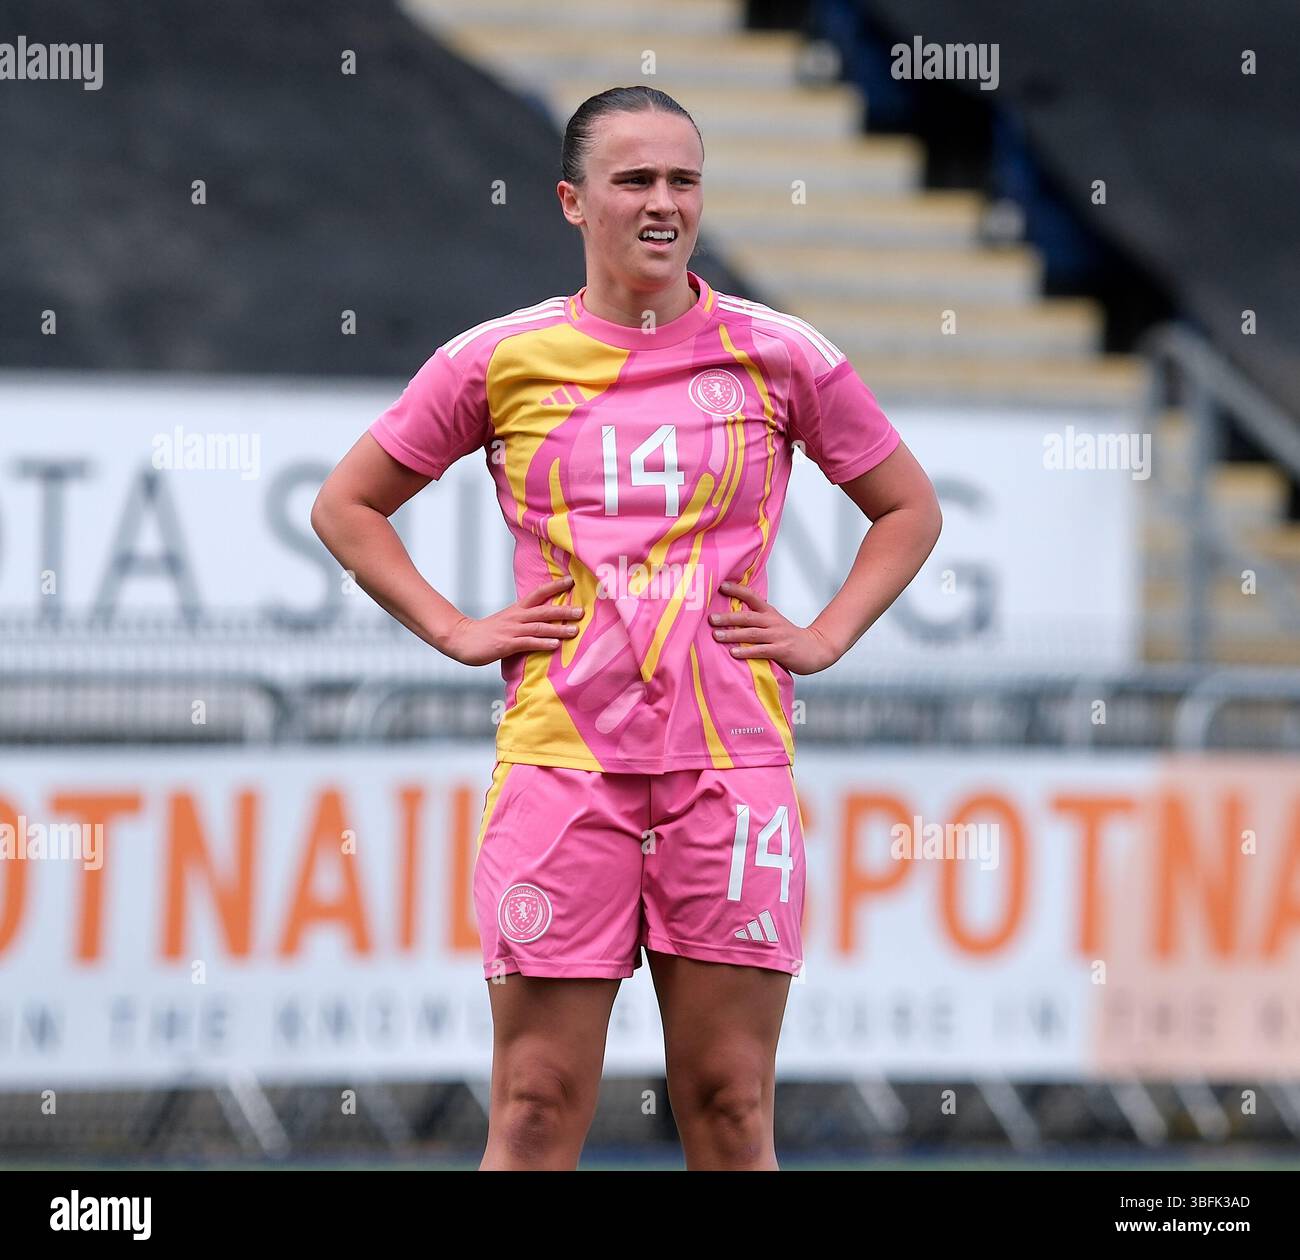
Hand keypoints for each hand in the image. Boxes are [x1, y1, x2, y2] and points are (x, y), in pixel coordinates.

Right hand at [439, 575, 582, 665]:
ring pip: (539, 627)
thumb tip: (545, 619)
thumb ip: (525, 619)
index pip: (538, 593)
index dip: (555, 586)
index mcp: (517, 609)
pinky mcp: (506, 644)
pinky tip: (555, 645)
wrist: (462, 639)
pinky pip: (527, 643)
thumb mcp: (508, 620)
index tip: (571, 580)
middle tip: (582, 611)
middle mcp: (516, 617)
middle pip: (544, 610)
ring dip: (558, 628)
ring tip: (575, 630)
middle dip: (564, 610)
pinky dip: (542, 644)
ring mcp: (512, 630)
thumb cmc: (487, 632)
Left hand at [711, 580, 840, 675]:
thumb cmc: (789, 637)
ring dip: (733, 634)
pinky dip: (746, 651)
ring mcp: (777, 636)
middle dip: (728, 617)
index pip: (752, 597)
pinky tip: (733, 653)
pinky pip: (761, 650)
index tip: (721, 586)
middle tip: (710, 618)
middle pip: (748, 617)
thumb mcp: (774, 622)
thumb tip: (729, 615)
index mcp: (769, 613)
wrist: (816, 649)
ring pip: (752, 633)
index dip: (737, 590)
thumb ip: (756, 619)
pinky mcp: (781, 651)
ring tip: (716, 635)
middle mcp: (772, 622)